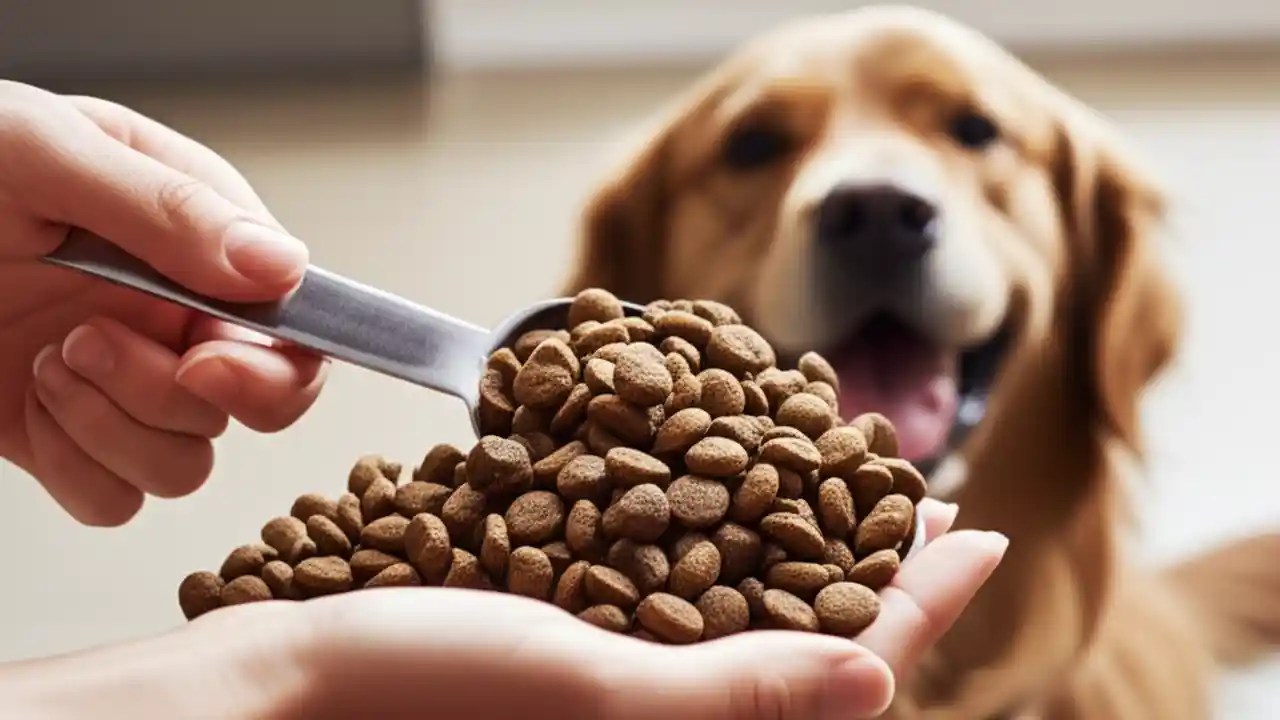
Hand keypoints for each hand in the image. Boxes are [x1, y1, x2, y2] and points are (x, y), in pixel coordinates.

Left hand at [0, 81, 326, 525]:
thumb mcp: (42, 155)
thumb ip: (168, 209)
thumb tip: (280, 270)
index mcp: (191, 236)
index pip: (292, 322)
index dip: (273, 363)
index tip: (205, 366)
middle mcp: (171, 314)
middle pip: (255, 405)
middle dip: (178, 398)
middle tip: (92, 344)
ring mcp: (122, 379)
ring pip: (187, 461)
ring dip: (114, 425)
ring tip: (47, 357)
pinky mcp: (66, 436)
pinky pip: (115, 498)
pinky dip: (77, 468)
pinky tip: (32, 405)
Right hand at [0, 500, 1004, 719]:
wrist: (279, 690)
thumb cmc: (413, 697)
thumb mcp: (589, 694)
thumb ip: (733, 698)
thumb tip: (877, 679)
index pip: (842, 679)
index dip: (923, 607)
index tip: (982, 533)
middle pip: (808, 651)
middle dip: (878, 579)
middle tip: (930, 510)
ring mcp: (617, 682)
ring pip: (746, 618)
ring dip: (806, 553)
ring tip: (854, 496)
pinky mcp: (572, 646)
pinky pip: (674, 599)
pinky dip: (719, 543)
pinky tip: (733, 497)